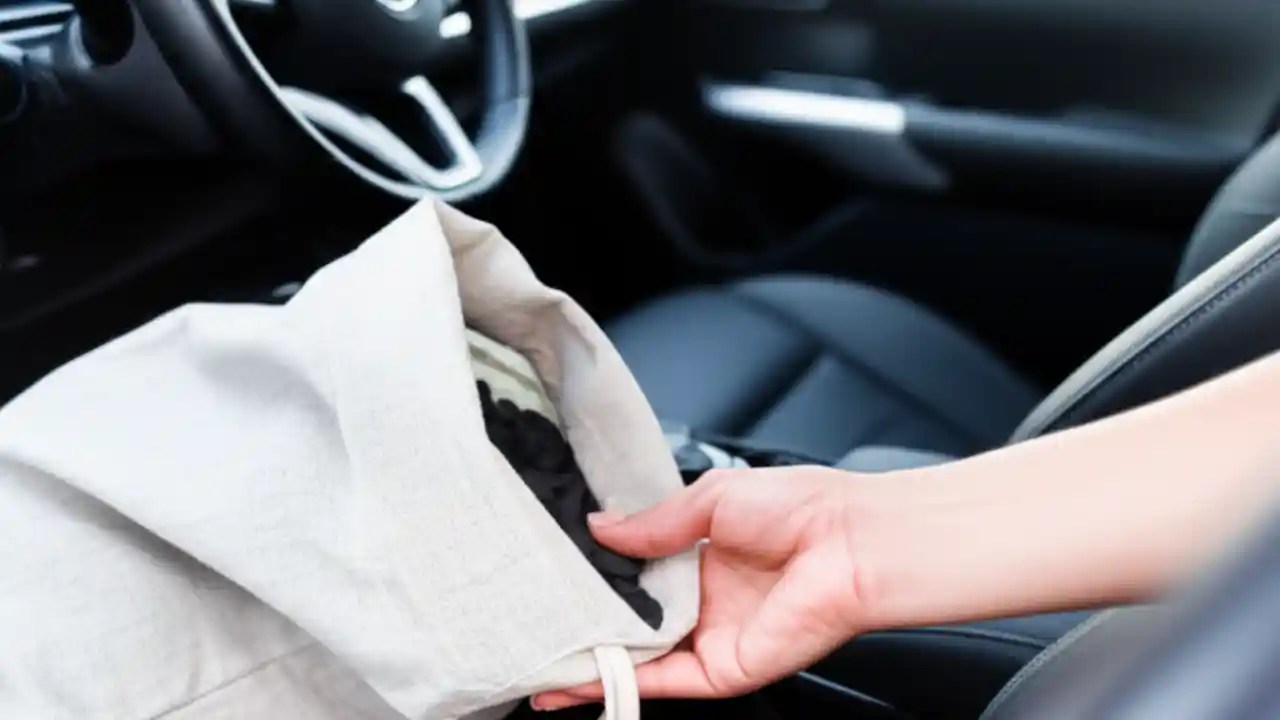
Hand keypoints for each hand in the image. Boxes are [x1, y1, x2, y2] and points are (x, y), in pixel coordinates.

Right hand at [532, 466, 874, 710]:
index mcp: (700, 559)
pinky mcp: (721, 670)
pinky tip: (575, 680)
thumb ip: (653, 524)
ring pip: (638, 660)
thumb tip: (600, 528)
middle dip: (582, 627)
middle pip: (630, 624)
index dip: (594, 581)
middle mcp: (703, 603)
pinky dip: (617, 684)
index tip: (550, 578)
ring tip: (533, 660)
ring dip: (588, 664)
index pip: (634, 578)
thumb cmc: (802, 508)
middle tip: (529, 623)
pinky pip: (661, 682)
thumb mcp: (710, 499)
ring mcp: (710, 639)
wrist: (851, 540)